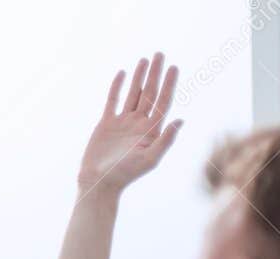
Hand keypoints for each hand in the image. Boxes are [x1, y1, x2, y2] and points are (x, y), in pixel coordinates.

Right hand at [78, 52, 181, 194]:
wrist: (99, 183)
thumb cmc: (125, 175)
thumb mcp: (150, 159)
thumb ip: (165, 140)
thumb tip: (181, 120)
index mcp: (151, 130)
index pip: (163, 101)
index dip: (169, 84)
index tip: (173, 67)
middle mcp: (138, 123)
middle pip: (149, 93)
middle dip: (155, 74)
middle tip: (160, 54)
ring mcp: (122, 123)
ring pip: (133, 94)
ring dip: (139, 77)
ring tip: (145, 59)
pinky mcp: (106, 124)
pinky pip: (113, 101)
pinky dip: (117, 87)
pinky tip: (122, 74)